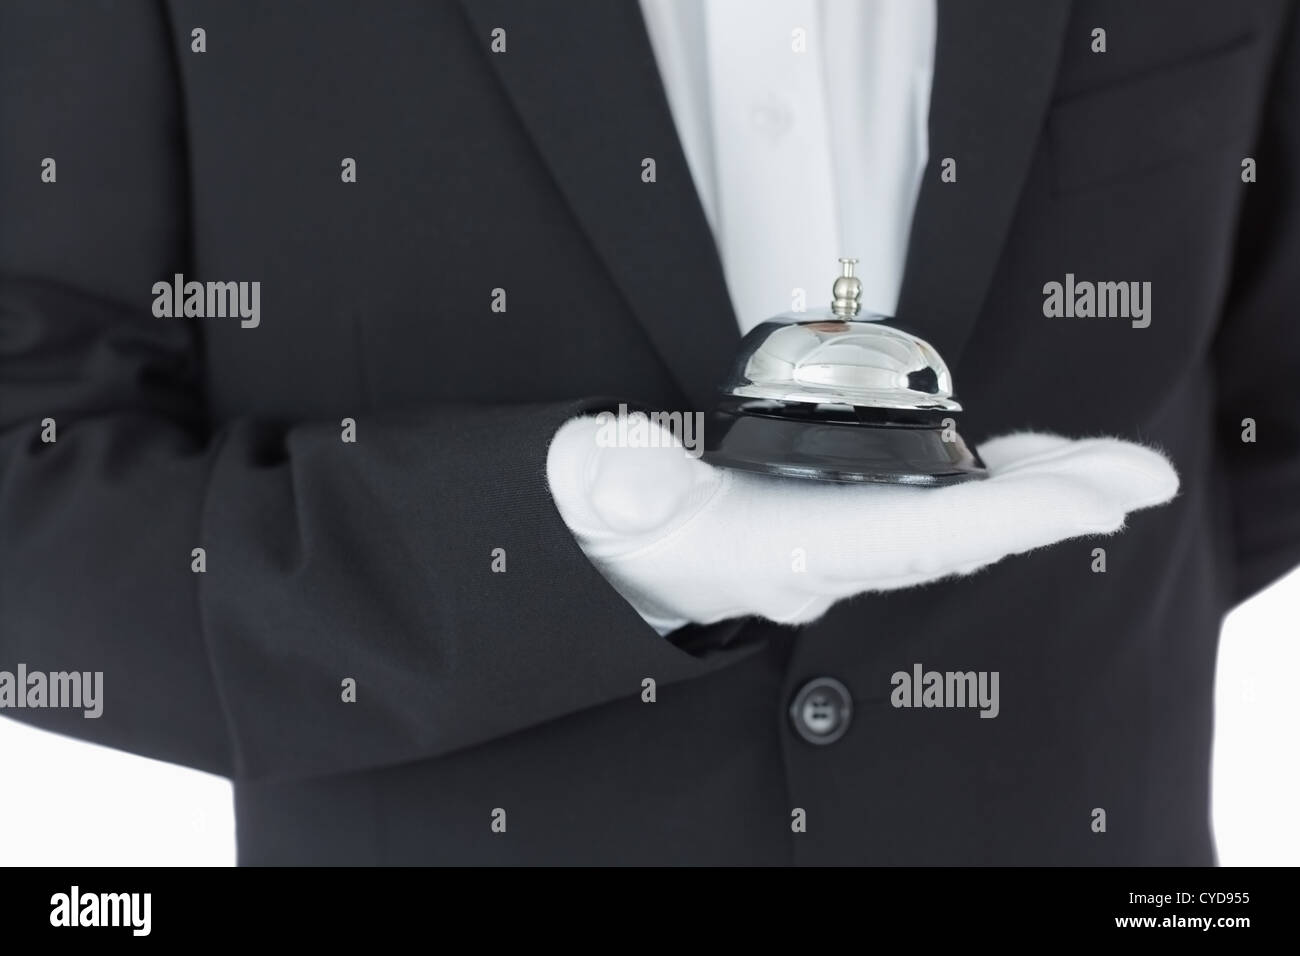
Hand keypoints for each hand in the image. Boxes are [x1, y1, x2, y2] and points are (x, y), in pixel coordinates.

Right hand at [546, 414, 1178, 633]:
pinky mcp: (819, 530)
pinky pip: (920, 519)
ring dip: (1026, 498)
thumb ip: (601, 479)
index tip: (1090, 496)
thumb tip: (620, 468)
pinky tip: (1011, 463)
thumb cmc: (588, 524)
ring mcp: (820, 551)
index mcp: (767, 551)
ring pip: (945, 531)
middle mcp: (810, 563)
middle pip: (951, 541)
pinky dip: (977, 493)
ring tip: (1101, 462)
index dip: (1005, 520)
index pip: (906, 540)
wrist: (581, 559)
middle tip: (1137, 473)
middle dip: (1048, 508)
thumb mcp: (584, 490)